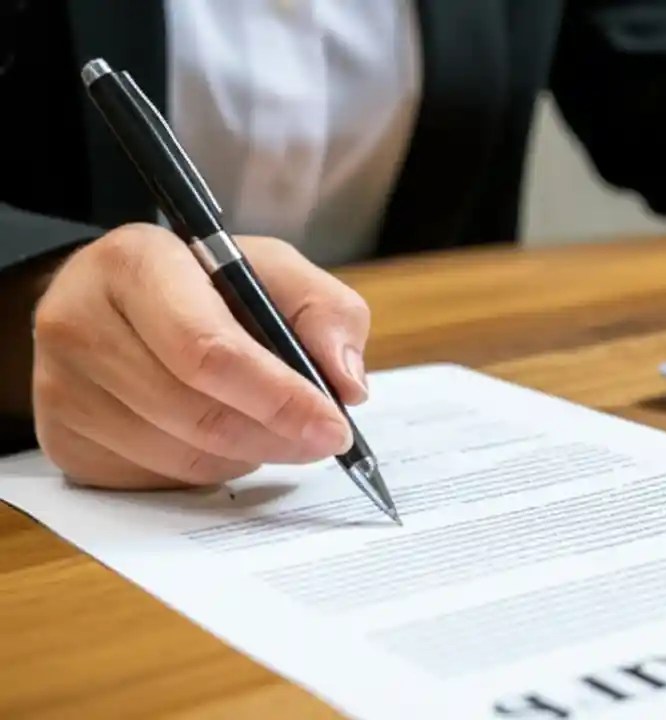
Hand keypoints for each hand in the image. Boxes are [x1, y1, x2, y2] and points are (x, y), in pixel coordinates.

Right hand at [31, 224, 370, 488]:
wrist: (116, 302)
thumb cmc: (204, 284)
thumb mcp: (273, 271)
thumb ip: (326, 313)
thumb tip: (347, 385)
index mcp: (135, 263)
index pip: (208, 350)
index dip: (279, 397)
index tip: (334, 426)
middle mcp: (78, 321)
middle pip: (194, 412)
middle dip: (275, 435)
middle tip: (322, 441)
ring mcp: (58, 387)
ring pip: (178, 455)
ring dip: (247, 454)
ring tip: (272, 428)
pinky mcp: (61, 441)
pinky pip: (155, 479)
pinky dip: (208, 470)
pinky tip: (223, 438)